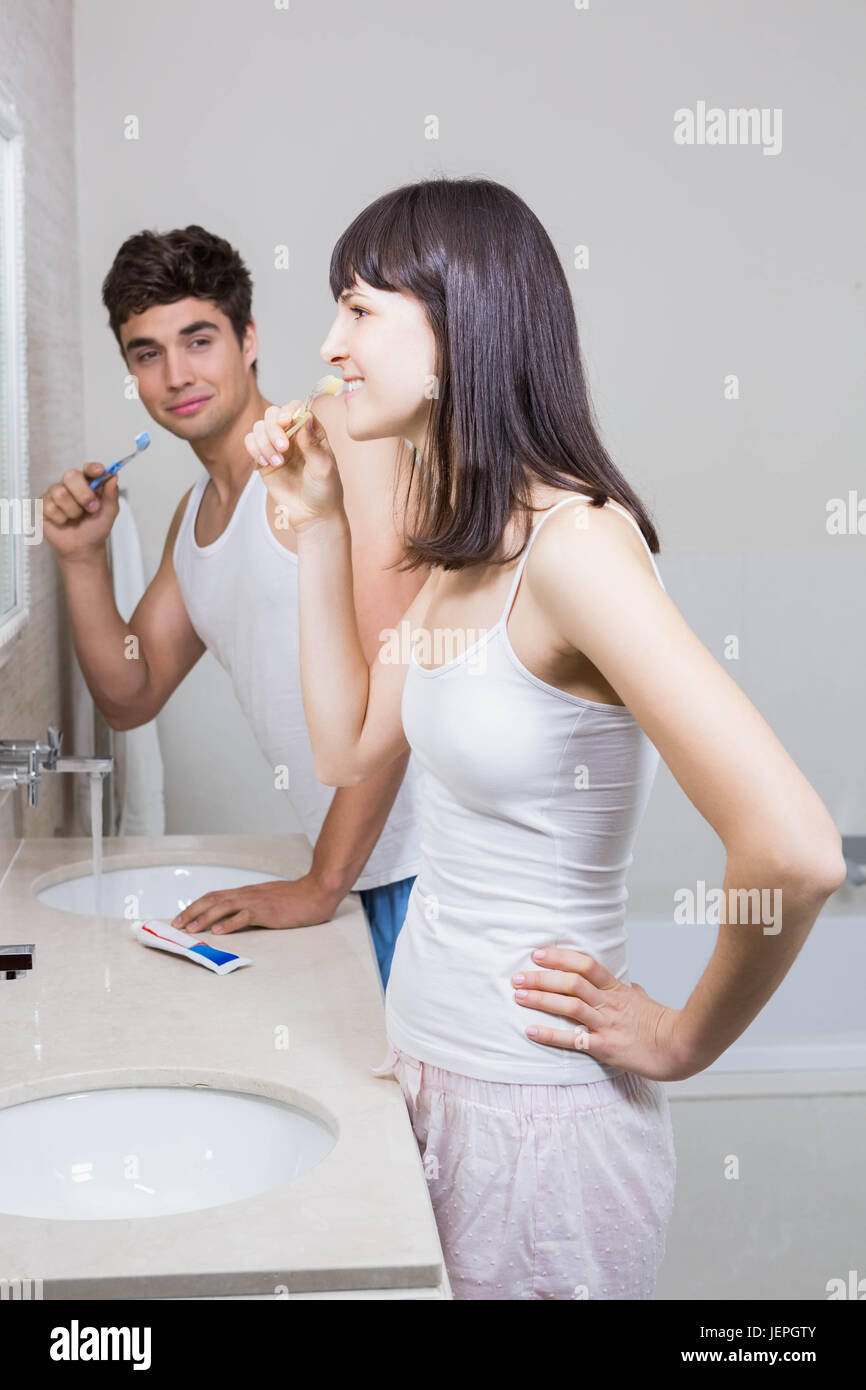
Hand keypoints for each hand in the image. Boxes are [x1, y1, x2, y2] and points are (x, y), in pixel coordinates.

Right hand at [40, 464, 119, 557]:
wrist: (84, 547)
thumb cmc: (95, 528)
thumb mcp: (110, 512)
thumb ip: (112, 494)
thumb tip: (114, 477)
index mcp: (87, 483)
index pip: (88, 469)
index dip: (92, 468)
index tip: (100, 471)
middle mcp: (70, 485)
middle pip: (70, 476)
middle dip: (83, 495)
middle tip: (92, 509)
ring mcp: (54, 493)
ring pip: (60, 493)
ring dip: (73, 511)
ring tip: (76, 518)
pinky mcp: (42, 505)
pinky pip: (49, 507)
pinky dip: (61, 518)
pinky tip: (64, 522)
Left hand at [170, 875, 342, 934]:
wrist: (316, 892)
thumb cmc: (295, 899)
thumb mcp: (267, 901)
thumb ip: (250, 907)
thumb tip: (231, 919)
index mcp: (246, 893)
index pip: (214, 896)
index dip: (195, 906)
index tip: (181, 917)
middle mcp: (247, 894)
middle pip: (213, 899)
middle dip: (192, 912)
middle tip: (177, 924)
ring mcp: (256, 902)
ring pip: (224, 907)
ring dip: (205, 918)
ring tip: (191, 928)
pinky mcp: (267, 911)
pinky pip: (244, 916)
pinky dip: (229, 924)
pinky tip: (219, 932)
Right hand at [244, 401, 343, 532]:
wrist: (313, 516)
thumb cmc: (325, 491)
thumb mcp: (323, 467)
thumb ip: (312, 444)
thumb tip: (305, 417)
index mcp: (312, 432)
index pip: (297, 408)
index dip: (290, 410)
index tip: (287, 422)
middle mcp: (293, 435)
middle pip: (274, 414)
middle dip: (274, 427)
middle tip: (283, 448)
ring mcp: (277, 446)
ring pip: (260, 427)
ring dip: (265, 441)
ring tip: (277, 462)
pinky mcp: (264, 459)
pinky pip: (251, 442)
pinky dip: (255, 449)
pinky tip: (267, 463)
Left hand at [512, 946, 694, 1081]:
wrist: (682, 1047)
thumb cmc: (664, 1025)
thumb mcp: (647, 1003)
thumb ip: (636, 993)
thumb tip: (633, 986)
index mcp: (617, 990)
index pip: (586, 965)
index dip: (561, 957)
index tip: (538, 954)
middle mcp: (609, 1004)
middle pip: (571, 982)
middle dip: (542, 978)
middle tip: (518, 976)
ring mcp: (607, 1024)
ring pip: (569, 1006)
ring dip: (541, 1000)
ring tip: (519, 996)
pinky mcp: (605, 1047)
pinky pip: (573, 1039)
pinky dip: (550, 1035)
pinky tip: (531, 1031)